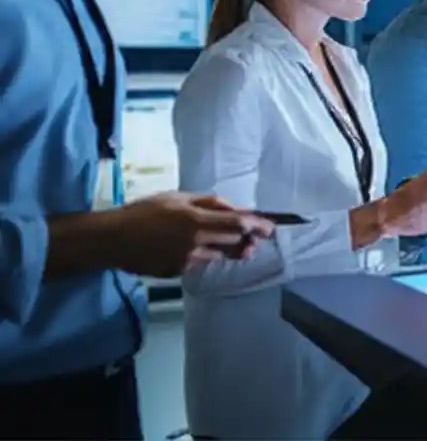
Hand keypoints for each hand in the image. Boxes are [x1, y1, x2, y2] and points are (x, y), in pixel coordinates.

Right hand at [109, 193, 275, 277]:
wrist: (112, 240)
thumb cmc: (144, 212)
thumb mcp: (176, 197)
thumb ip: (207, 202)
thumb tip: (232, 208)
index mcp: (195, 220)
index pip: (236, 225)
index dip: (257, 226)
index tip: (270, 228)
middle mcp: (195, 242)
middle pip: (234, 243)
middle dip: (247, 240)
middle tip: (256, 238)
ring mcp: (187, 260)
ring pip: (218, 255)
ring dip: (226, 250)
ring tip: (225, 243)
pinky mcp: (178, 272)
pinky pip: (199, 262)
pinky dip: (202, 255)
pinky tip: (188, 248)